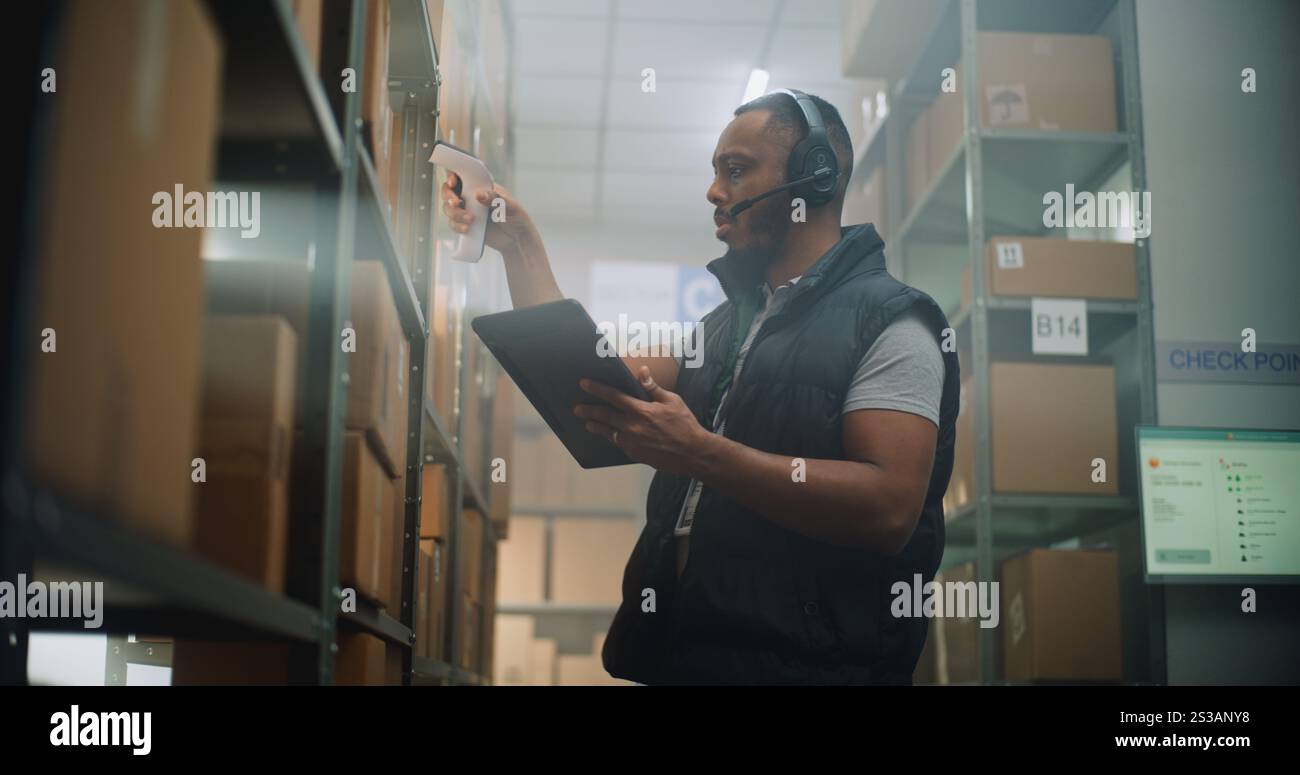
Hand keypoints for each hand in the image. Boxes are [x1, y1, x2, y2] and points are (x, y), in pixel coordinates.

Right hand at [440, 171, 538, 255]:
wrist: (517, 240)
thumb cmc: (516, 217)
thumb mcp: (510, 206)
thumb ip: (495, 199)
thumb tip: (478, 194)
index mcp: (481, 186)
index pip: (462, 176)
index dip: (452, 176)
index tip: (452, 182)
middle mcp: (471, 197)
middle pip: (449, 191)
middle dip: (448, 196)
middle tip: (456, 203)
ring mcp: (467, 211)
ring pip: (449, 209)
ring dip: (455, 214)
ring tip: (470, 220)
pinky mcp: (465, 225)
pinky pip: (453, 224)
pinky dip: (457, 226)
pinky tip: (467, 229)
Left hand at [573, 366, 713, 475]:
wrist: (692, 453)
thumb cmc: (685, 424)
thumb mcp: (672, 401)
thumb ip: (653, 387)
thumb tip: (642, 371)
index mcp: (641, 410)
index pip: (613, 396)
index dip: (597, 389)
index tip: (584, 384)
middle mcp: (632, 426)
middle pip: (604, 416)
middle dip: (589, 411)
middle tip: (577, 409)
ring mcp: (632, 442)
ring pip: (608, 432)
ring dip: (596, 427)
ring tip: (588, 424)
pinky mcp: (634, 454)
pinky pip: (618, 443)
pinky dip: (612, 438)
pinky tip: (609, 435)